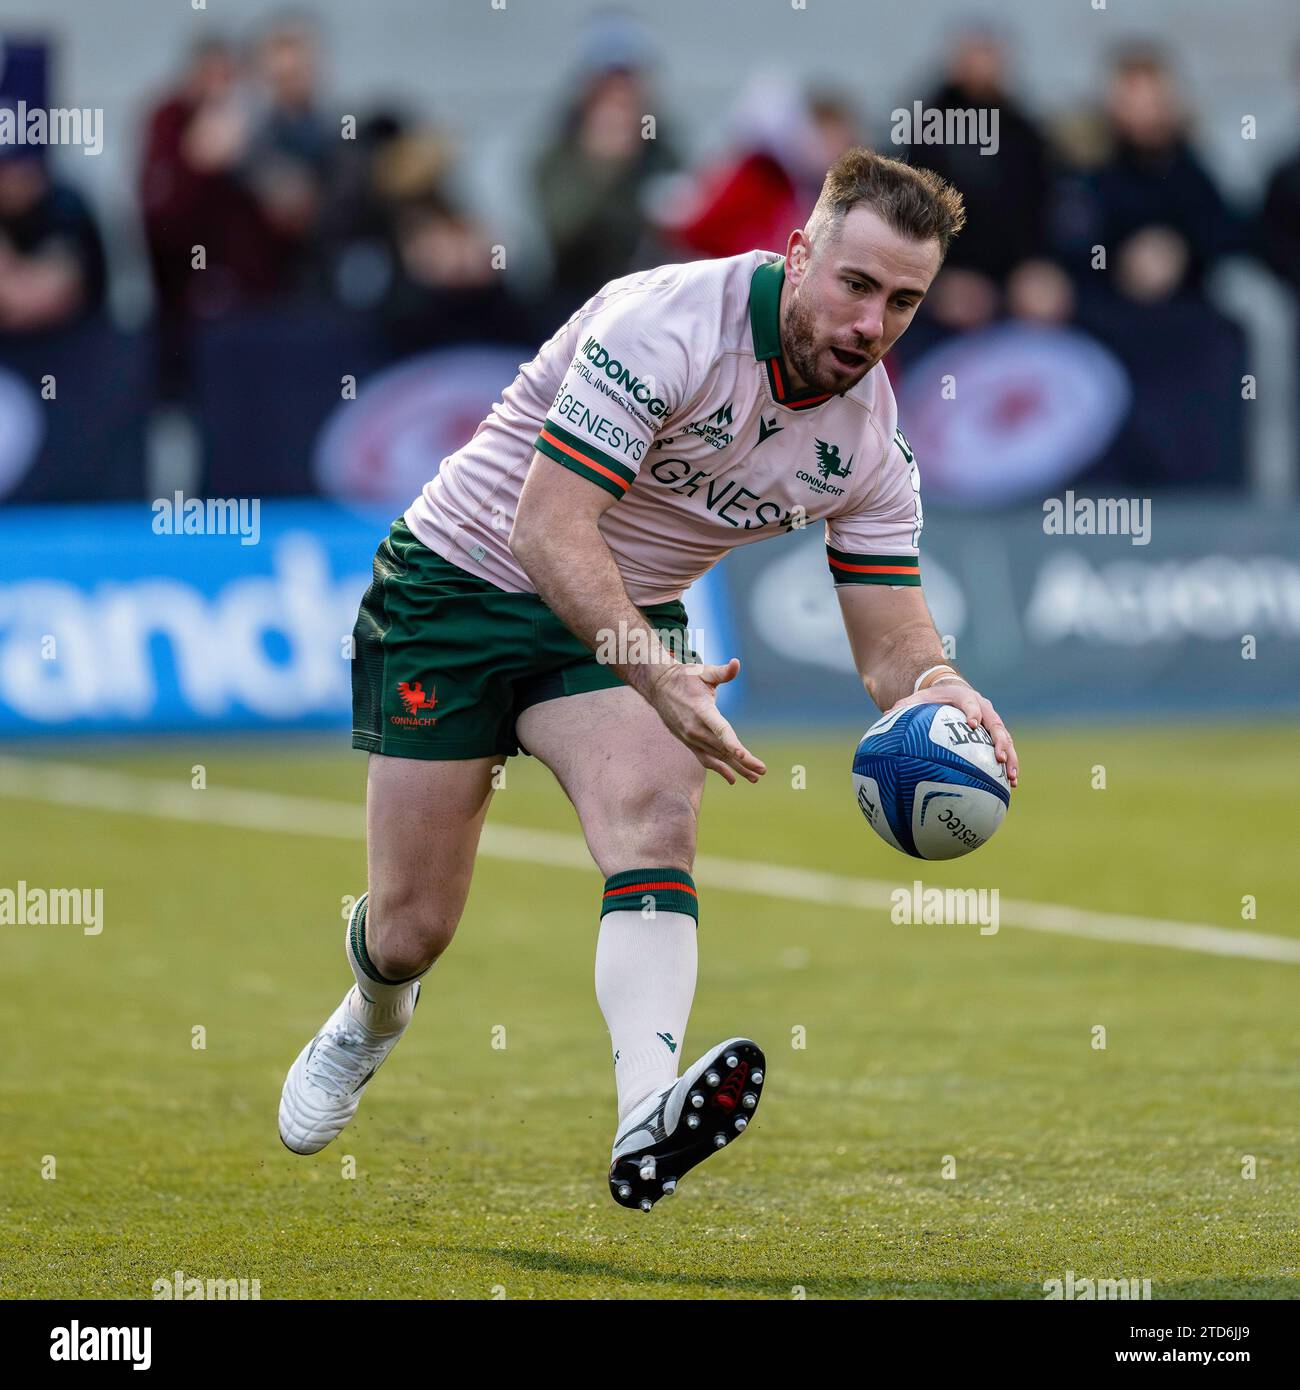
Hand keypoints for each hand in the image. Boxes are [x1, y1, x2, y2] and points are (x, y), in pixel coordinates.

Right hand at [643, 658, 766, 783]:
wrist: (658, 686)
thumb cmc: (684, 676)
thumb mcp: (703, 672)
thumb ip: (722, 672)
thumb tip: (737, 663)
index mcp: (702, 711)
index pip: (720, 731)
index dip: (733, 744)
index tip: (744, 756)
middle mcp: (695, 729)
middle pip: (723, 749)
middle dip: (743, 762)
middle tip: (762, 771)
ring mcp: (691, 738)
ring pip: (717, 757)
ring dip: (736, 768)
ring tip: (755, 778)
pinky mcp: (688, 742)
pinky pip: (705, 760)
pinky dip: (719, 769)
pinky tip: (733, 779)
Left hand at [888, 680, 1018, 787]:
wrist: (950, 690)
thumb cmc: (931, 699)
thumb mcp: (917, 700)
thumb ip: (903, 707)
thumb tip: (885, 717)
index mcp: (964, 697)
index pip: (971, 704)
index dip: (973, 713)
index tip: (972, 725)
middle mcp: (983, 708)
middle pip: (996, 724)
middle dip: (1000, 742)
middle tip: (1000, 758)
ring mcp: (992, 721)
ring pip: (1006, 740)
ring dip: (1011, 759)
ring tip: (1011, 779)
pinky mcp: (995, 734)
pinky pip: (1005, 750)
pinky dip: (1008, 766)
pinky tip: (1009, 785)